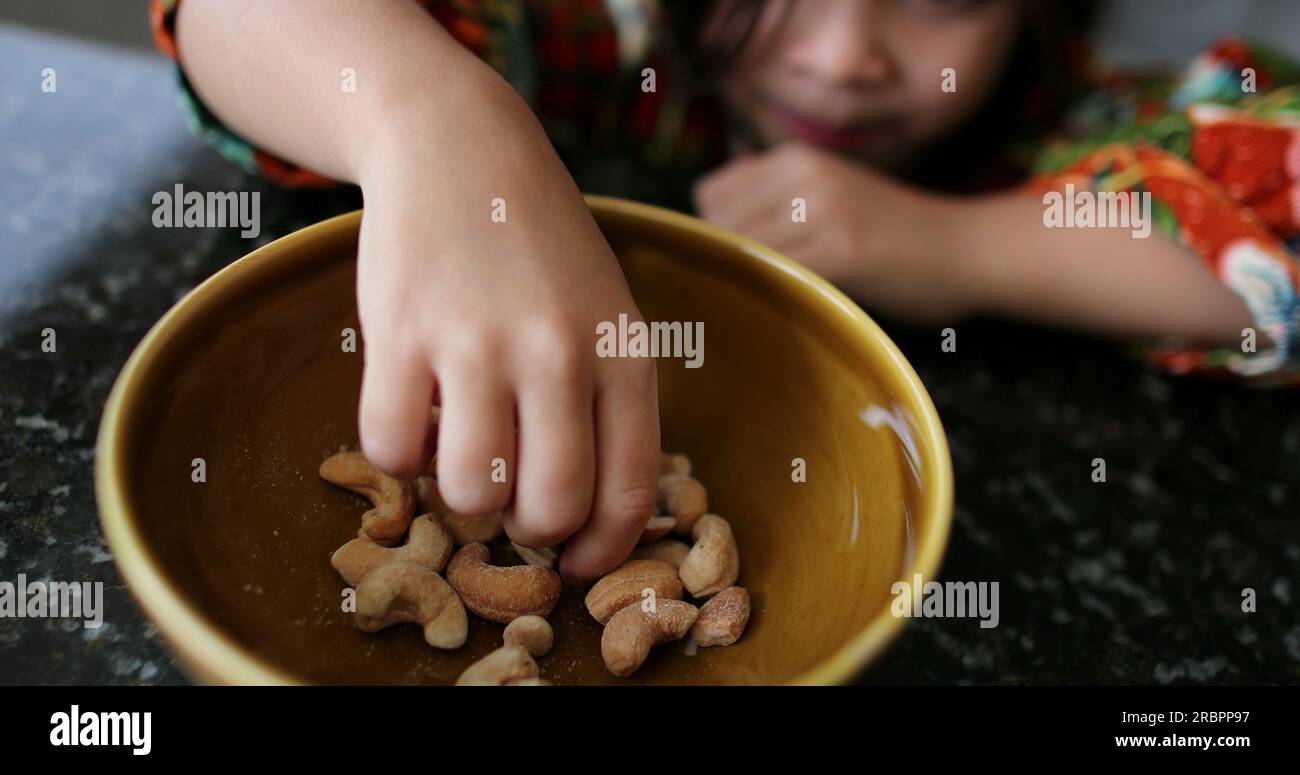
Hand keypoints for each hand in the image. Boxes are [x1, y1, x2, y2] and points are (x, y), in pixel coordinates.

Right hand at [355, 91, 659, 582]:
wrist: (460, 148)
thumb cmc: (540, 249)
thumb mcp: (608, 312)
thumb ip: (610, 401)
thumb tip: (593, 516)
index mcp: (624, 352)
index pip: (628, 489)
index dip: (601, 550)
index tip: (574, 565)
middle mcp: (559, 352)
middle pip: (549, 507)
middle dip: (526, 528)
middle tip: (508, 500)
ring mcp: (478, 342)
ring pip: (470, 491)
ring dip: (458, 494)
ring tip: (458, 450)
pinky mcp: (400, 332)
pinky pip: (391, 449)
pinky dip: (396, 455)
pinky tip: (410, 414)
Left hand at [693, 142, 972, 322]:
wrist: (967, 248)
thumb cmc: (892, 231)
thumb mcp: (831, 190)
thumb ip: (776, 193)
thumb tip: (710, 205)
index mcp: (796, 159)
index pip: (710, 195)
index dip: (715, 232)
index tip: (738, 260)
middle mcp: (804, 176)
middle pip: (719, 227)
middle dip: (726, 261)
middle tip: (752, 290)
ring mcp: (824, 212)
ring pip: (742, 252)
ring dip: (746, 283)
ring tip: (770, 302)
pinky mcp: (843, 252)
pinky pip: (778, 275)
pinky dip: (773, 296)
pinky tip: (791, 309)